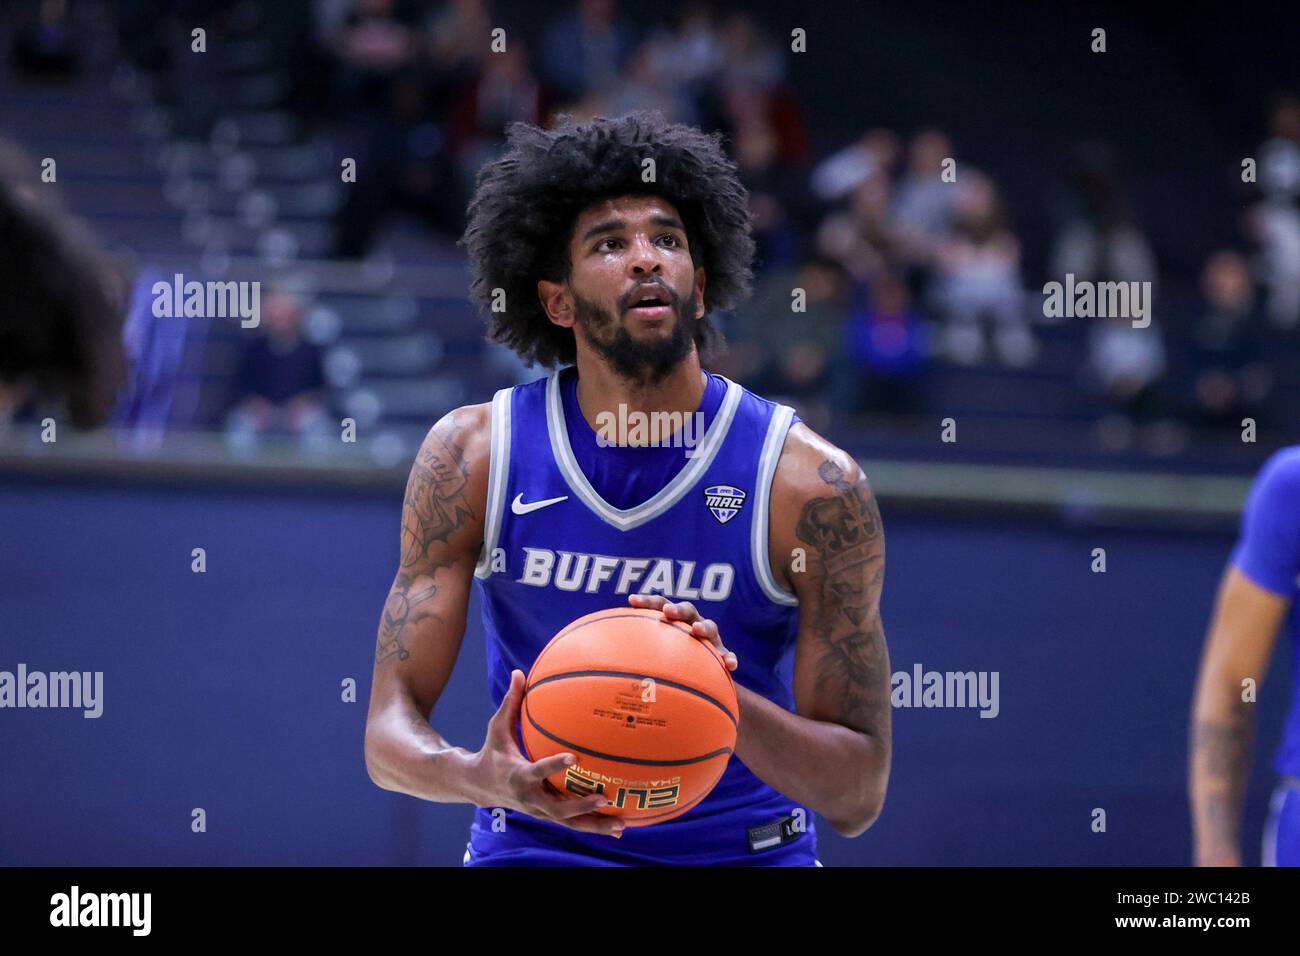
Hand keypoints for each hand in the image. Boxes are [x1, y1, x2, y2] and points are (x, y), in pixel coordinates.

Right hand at [466, 669, 623, 836]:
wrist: (480, 787)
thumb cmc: (493, 752)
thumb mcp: (497, 728)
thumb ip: (511, 702)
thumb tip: (519, 672)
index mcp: (519, 776)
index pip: (538, 771)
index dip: (554, 765)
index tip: (573, 757)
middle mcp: (531, 798)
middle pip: (558, 809)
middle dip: (580, 806)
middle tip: (604, 797)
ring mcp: (540, 811)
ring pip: (570, 823)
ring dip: (595, 825)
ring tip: (622, 825)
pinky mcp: (548, 816)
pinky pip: (573, 823)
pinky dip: (594, 825)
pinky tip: (619, 825)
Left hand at [628, 593, 737, 670]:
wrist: (700, 680)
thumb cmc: (668, 666)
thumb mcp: (650, 661)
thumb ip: (631, 659)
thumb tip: (596, 671)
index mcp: (673, 621)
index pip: (659, 605)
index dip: (647, 602)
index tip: (632, 600)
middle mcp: (692, 624)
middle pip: (686, 609)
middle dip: (676, 609)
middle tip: (667, 612)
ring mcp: (709, 639)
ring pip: (710, 627)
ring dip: (703, 627)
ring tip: (696, 631)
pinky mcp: (722, 655)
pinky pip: (727, 655)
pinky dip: (729, 658)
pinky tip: (730, 665)